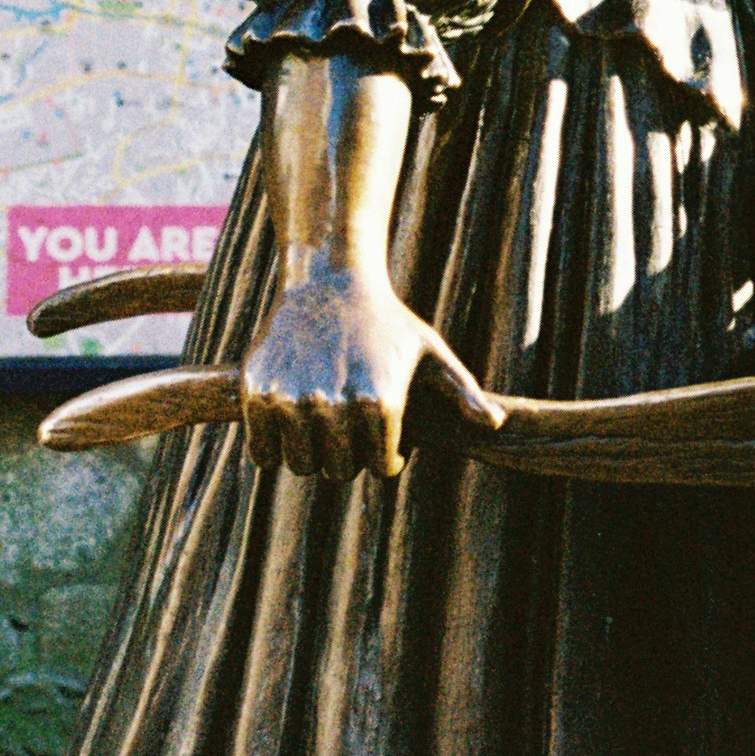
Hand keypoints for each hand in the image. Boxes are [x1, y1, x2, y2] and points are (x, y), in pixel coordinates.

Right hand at [240, 261, 504, 478]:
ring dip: (313, 455)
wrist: (330, 284)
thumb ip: (464, 394)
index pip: (383, 466)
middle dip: (351, 457)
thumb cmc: (388, 324)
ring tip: (325, 427)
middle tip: (353, 430)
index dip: (388, 454)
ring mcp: (292, 401)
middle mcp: (334, 404)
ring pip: (301, 465)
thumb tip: (496, 425)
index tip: (387, 432)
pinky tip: (291, 429)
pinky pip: (262, 453)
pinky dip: (274, 451)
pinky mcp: (257, 395)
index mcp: (380, 401)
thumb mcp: (431, 353)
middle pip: (341, 471)